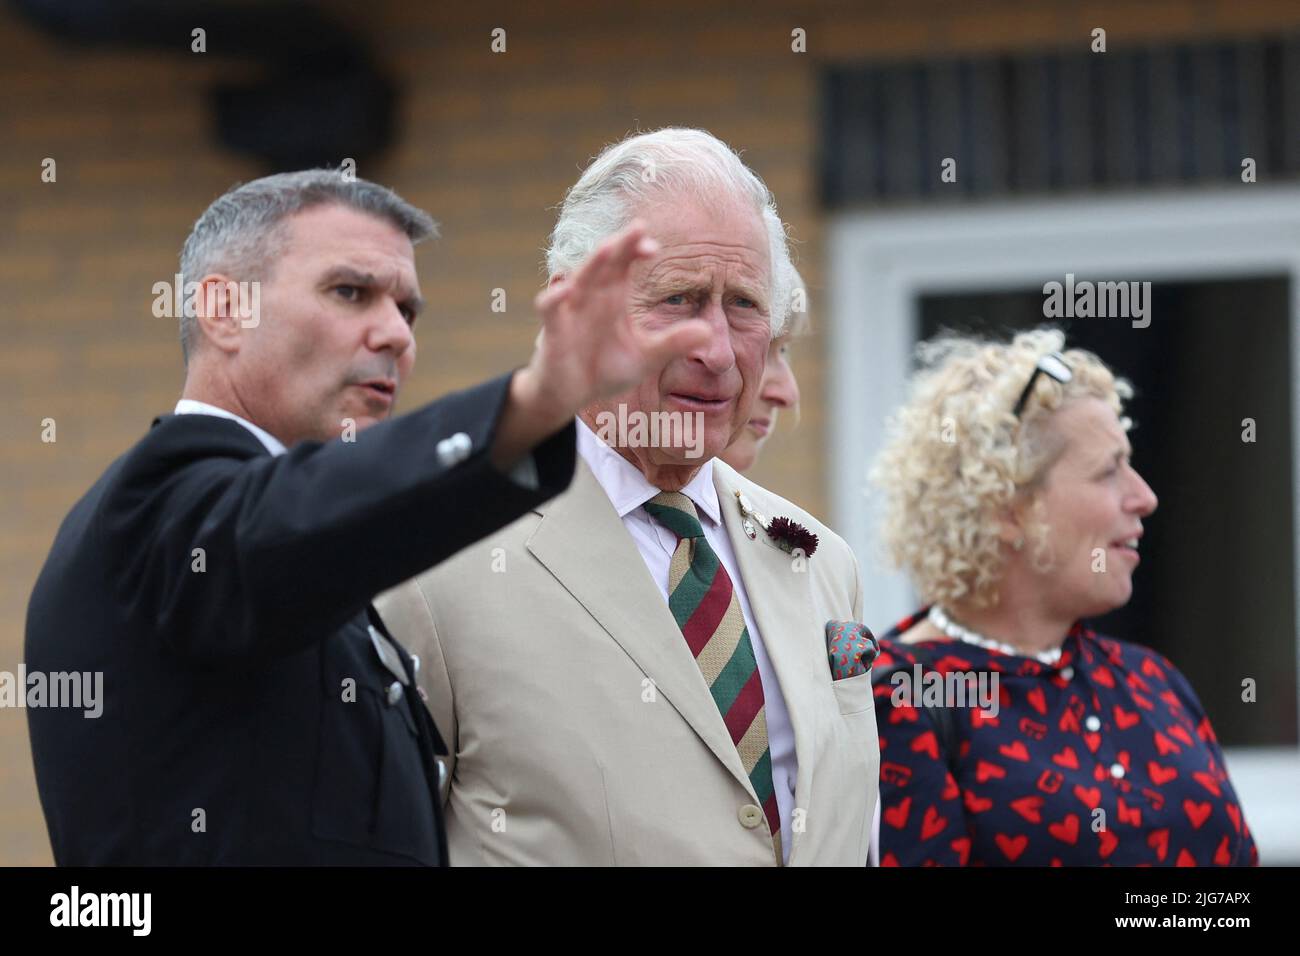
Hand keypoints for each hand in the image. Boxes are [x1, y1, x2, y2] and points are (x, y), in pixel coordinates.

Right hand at [490, 220, 709, 468]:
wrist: (571, 396)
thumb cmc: (605, 369)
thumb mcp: (646, 357)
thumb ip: (673, 342)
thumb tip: (709, 331)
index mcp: (613, 297)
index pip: (625, 264)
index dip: (636, 250)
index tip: (654, 248)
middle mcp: (591, 296)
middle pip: (605, 263)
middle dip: (620, 245)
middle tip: (639, 227)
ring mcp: (570, 310)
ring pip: (579, 279)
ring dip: (593, 264)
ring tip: (610, 248)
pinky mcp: (553, 330)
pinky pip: (550, 307)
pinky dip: (555, 297)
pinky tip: (566, 289)